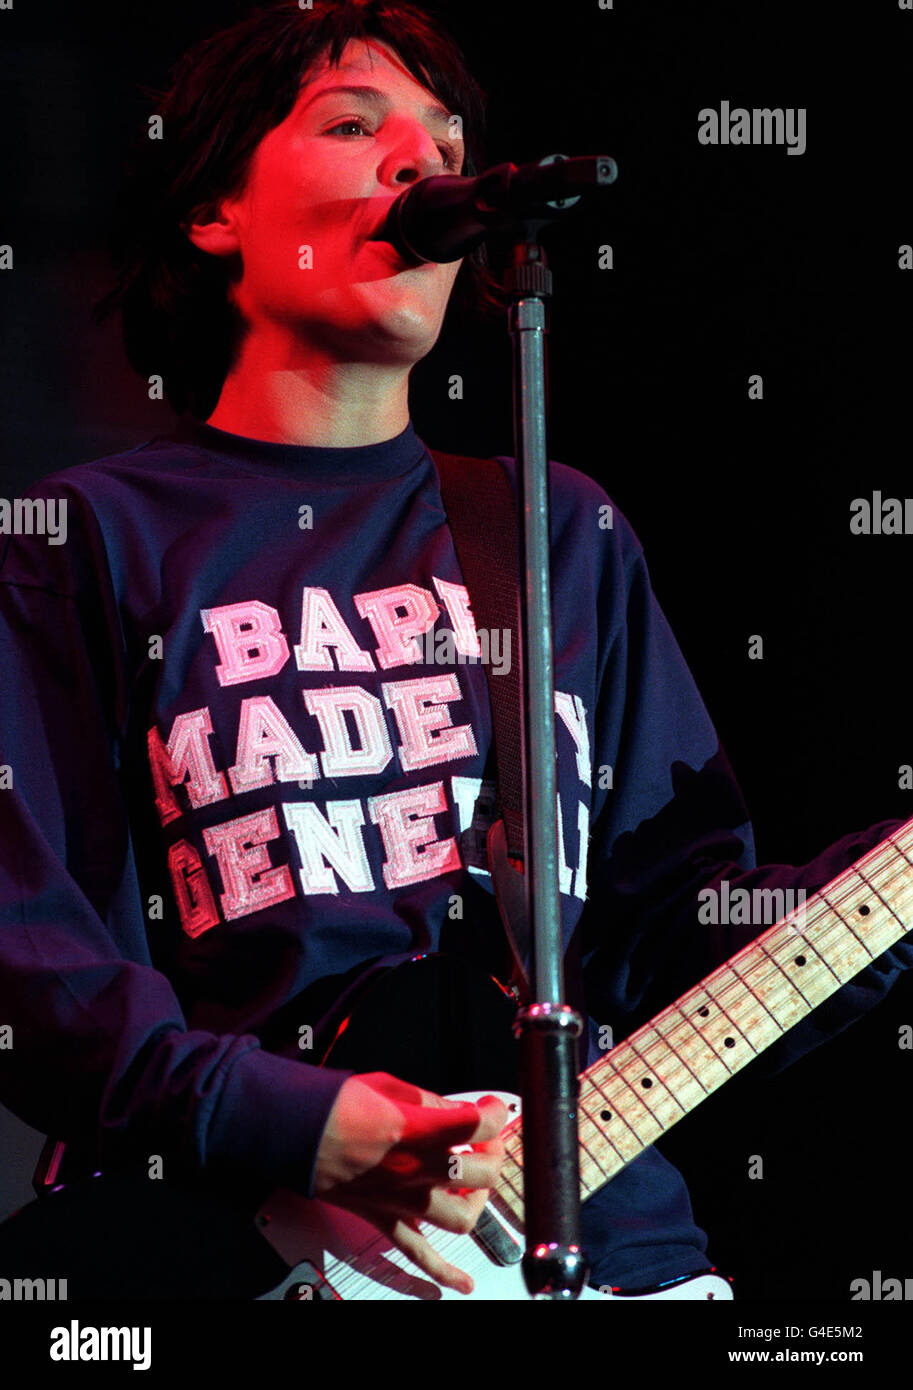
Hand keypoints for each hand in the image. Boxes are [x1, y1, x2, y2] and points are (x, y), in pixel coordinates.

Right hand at [313, 1071, 508, 1293]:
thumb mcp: (389, 1086)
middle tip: (487, 1142)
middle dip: (494, 1154)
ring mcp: (401, 1200)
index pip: (479, 1127)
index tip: (492, 1107)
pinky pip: (418, 1254)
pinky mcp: (384, 1218)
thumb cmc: (334, 1105)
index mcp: (418, 1131)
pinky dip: (443, 1273)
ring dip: (478, 1202)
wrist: (295, 1131)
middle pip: (480, 1175)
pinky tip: (462, 1283)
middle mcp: (415, 1171)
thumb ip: (428, 1101)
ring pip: (461, 1219)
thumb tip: (452, 1110)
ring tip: (475, 1187)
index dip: (495, 1113)